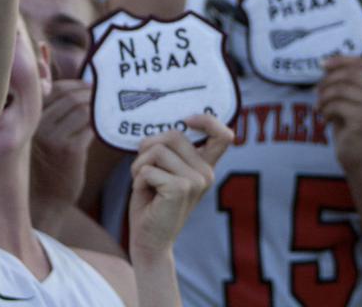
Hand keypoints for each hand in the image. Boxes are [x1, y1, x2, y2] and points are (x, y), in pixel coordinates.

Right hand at [31, 81, 94, 210]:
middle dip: (90, 92)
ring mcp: (54, 138)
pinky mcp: (70, 150)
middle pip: (70, 97)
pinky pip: (91, 127)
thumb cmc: (49, 164)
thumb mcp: (44, 134)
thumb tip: (83, 88)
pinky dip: (102, 123)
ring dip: (99, 106)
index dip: (74, 84)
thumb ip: (56, 112)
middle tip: (104, 94)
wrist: (46, 199)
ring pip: (83, 110)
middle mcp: (39, 125)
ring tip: (107, 107)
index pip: (54, 89)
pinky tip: (107, 125)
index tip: (89, 85)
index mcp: (31, 117)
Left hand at [127, 113, 231, 258]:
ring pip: (157, 150)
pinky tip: (146, 195)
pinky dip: (138, 179)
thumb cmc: (152, 201)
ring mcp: (196, 181)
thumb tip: (161, 126)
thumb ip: (170, 149)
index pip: (224, 136)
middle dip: (148, 147)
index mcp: (205, 166)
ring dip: (139, 165)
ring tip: (145, 184)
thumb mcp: (164, 169)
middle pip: (173, 135)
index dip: (207, 120)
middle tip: (145, 169)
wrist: (149, 240)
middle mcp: (206, 172)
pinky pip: (148, 169)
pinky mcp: (181, 188)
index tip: (187, 121)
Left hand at [318, 56, 361, 173]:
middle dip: (327, 81)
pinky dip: (325, 111)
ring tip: (320, 108)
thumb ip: (343, 82)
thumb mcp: (348, 100)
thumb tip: (326, 63)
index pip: (360, 63)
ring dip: (324, 97)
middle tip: (316, 93)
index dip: (340, 60)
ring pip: (340, 89)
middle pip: (349, 74)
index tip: (321, 64)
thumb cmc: (351, 127)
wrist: (360, 159)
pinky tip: (325, 120)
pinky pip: (336, 105)